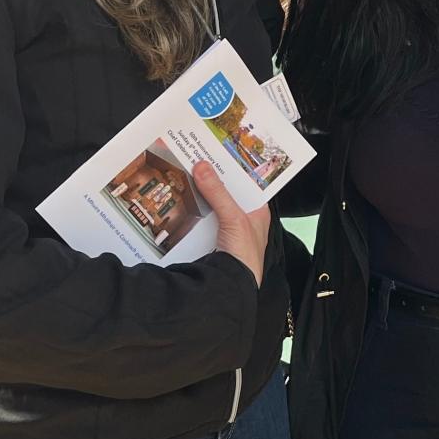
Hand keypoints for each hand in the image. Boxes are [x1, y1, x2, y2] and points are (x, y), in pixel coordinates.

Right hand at [193, 162, 270, 284]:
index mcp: (258, 211)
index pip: (247, 183)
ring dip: (200, 193)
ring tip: (185, 171)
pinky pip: (201, 219)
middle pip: (227, 192)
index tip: (218, 152)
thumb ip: (218, 193)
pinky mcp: (211, 239)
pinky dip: (192, 210)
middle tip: (196, 157)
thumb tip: (203, 166)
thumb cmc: (244, 255)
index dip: (233, 168)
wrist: (230, 286)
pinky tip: (180, 198)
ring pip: (212, 205)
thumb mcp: (234, 218)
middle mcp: (243, 219)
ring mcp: (226, 229)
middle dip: (212, 178)